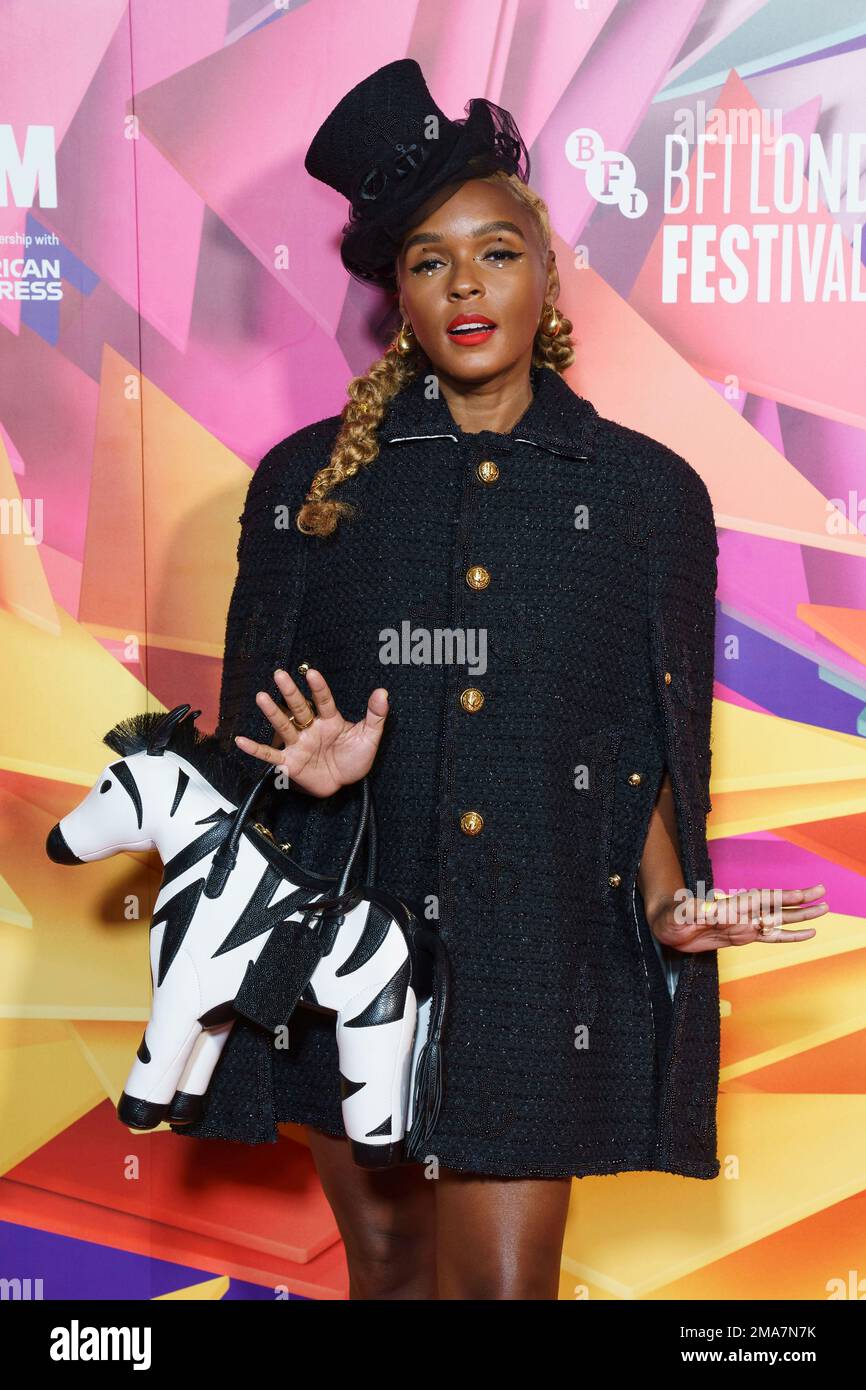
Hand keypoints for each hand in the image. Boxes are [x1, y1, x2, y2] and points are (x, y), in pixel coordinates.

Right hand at [233, 667, 388, 797]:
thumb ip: (376, 715)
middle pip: (299, 708)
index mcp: (330, 720)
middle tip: (279, 674)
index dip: (318, 688)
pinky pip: (270, 755)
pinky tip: (241, 741)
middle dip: (290, 692)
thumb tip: (383, 692)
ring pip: (284, 725)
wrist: (344, 784)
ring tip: (261, 697)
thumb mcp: (369, 737)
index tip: (311, 672)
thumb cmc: (354, 758)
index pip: (323, 701)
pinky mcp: (290, 762)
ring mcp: (299, 744)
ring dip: (273, 712)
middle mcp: (311, 728)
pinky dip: (256, 750)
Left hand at [648, 883, 827, 952]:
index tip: (801, 894)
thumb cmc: (668, 917)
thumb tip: (704, 908)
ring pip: (778, 920)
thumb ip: (692, 912)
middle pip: (775, 906)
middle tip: (823, 894)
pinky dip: (789, 936)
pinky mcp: (740, 936)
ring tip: (823, 910)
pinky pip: (769, 937)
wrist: (665, 924)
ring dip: (800, 916)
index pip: (760, 900)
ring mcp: (743, 924)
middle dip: (799, 901)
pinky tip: (806, 934)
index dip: (780, 897)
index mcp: (728, 907)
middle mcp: (740, 914)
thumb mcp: (677, 915)